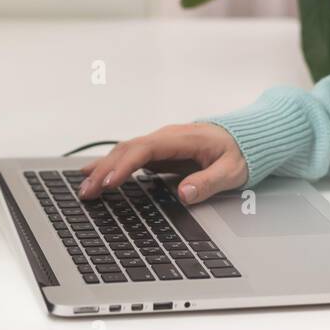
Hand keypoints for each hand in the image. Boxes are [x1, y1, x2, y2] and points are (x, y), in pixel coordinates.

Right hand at [77, 122, 248, 203]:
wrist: (246, 137)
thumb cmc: (240, 152)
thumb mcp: (232, 171)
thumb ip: (209, 182)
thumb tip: (185, 193)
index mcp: (182, 138)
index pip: (146, 149)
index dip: (125, 165)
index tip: (110, 182)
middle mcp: (167, 137)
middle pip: (128, 150)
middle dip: (104, 170)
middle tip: (87, 192)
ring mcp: (161, 143)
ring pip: (125, 152)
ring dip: (103, 169)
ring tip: (84, 188)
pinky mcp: (160, 152)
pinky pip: (131, 157)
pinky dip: (111, 166)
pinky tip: (95, 175)